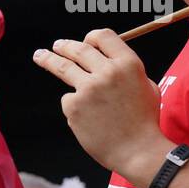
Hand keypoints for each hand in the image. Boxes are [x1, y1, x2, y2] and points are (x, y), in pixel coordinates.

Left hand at [33, 29, 171, 187]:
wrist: (137, 150)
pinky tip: (86, 117)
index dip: (92, 37)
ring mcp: (88, 88)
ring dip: (48, 58)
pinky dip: (74, 105)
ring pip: (62, 66)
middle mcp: (107, 72)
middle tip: (57, 46)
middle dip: (65, 45)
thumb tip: (109, 62)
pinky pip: (69, 99)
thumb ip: (128, 72)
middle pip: (79, 48)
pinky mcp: (74, 106)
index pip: (104, 36)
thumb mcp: (147, 88)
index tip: (85, 41)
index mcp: (129, 65)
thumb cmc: (144, 121)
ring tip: (40, 56)